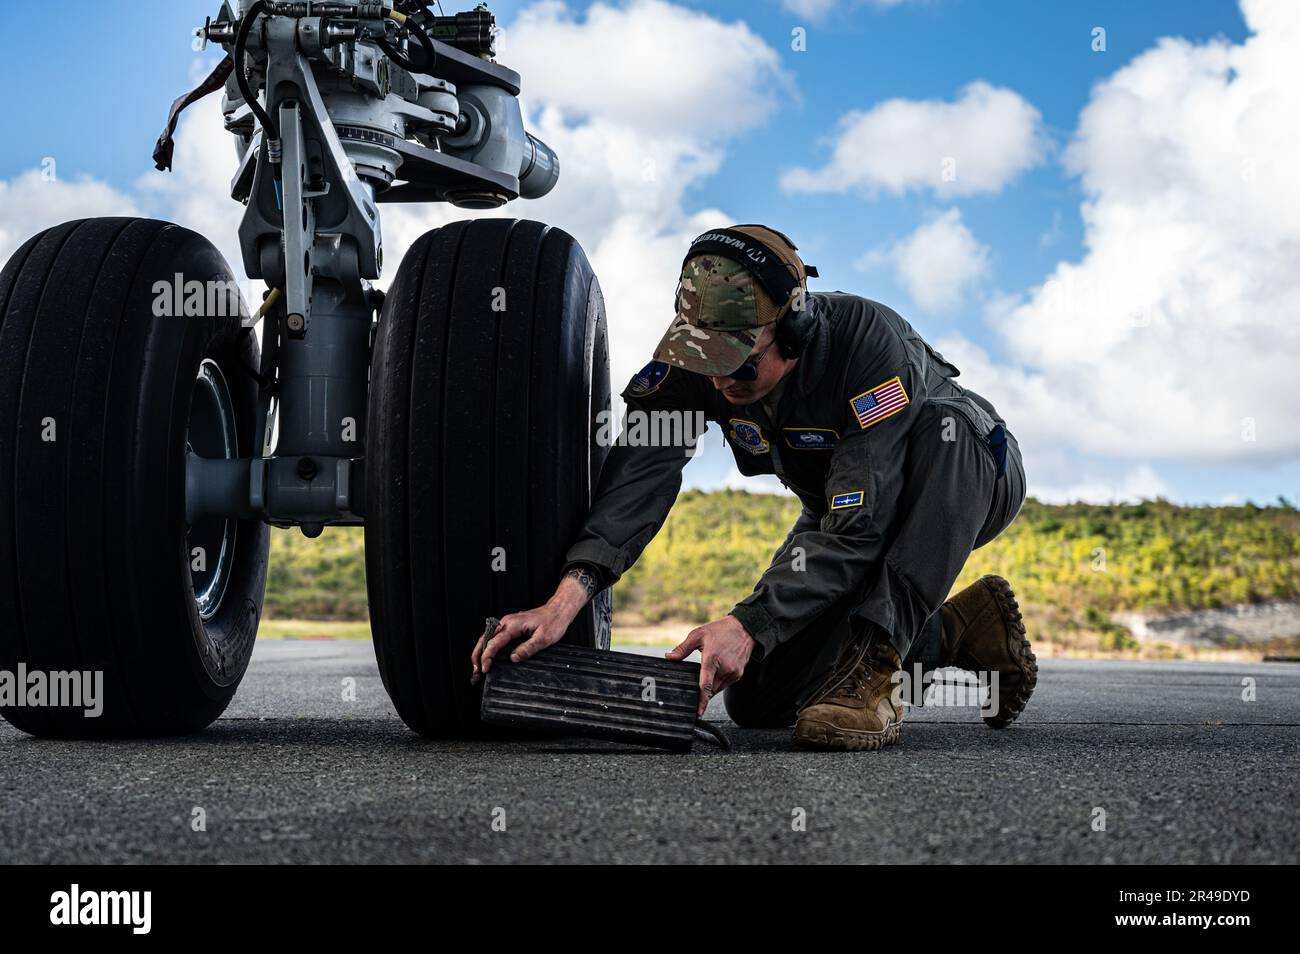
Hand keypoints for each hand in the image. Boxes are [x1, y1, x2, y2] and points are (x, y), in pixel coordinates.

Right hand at [470, 574, 590, 678]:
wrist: (558, 610)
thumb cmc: (553, 622)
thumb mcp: (544, 638)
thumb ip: (528, 648)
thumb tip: (513, 658)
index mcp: (513, 625)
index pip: (494, 642)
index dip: (487, 656)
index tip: (485, 668)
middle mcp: (507, 622)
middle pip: (485, 638)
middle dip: (477, 654)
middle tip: (476, 670)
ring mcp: (508, 624)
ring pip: (488, 637)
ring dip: (481, 651)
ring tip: (478, 666)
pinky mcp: (511, 626)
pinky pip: (495, 636)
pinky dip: (489, 646)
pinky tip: (489, 655)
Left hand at [666, 615, 755, 715]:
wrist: (744, 628)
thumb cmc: (720, 630)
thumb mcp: (698, 635)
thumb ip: (682, 648)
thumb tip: (669, 657)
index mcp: (712, 659)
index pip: (705, 685)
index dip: (701, 701)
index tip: (698, 712)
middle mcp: (725, 668)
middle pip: (710, 689)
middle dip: (702, 691)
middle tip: (696, 683)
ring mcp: (733, 673)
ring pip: (718, 688)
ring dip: (711, 686)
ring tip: (710, 670)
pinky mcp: (739, 675)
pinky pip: (725, 684)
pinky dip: (719, 681)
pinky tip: (717, 670)